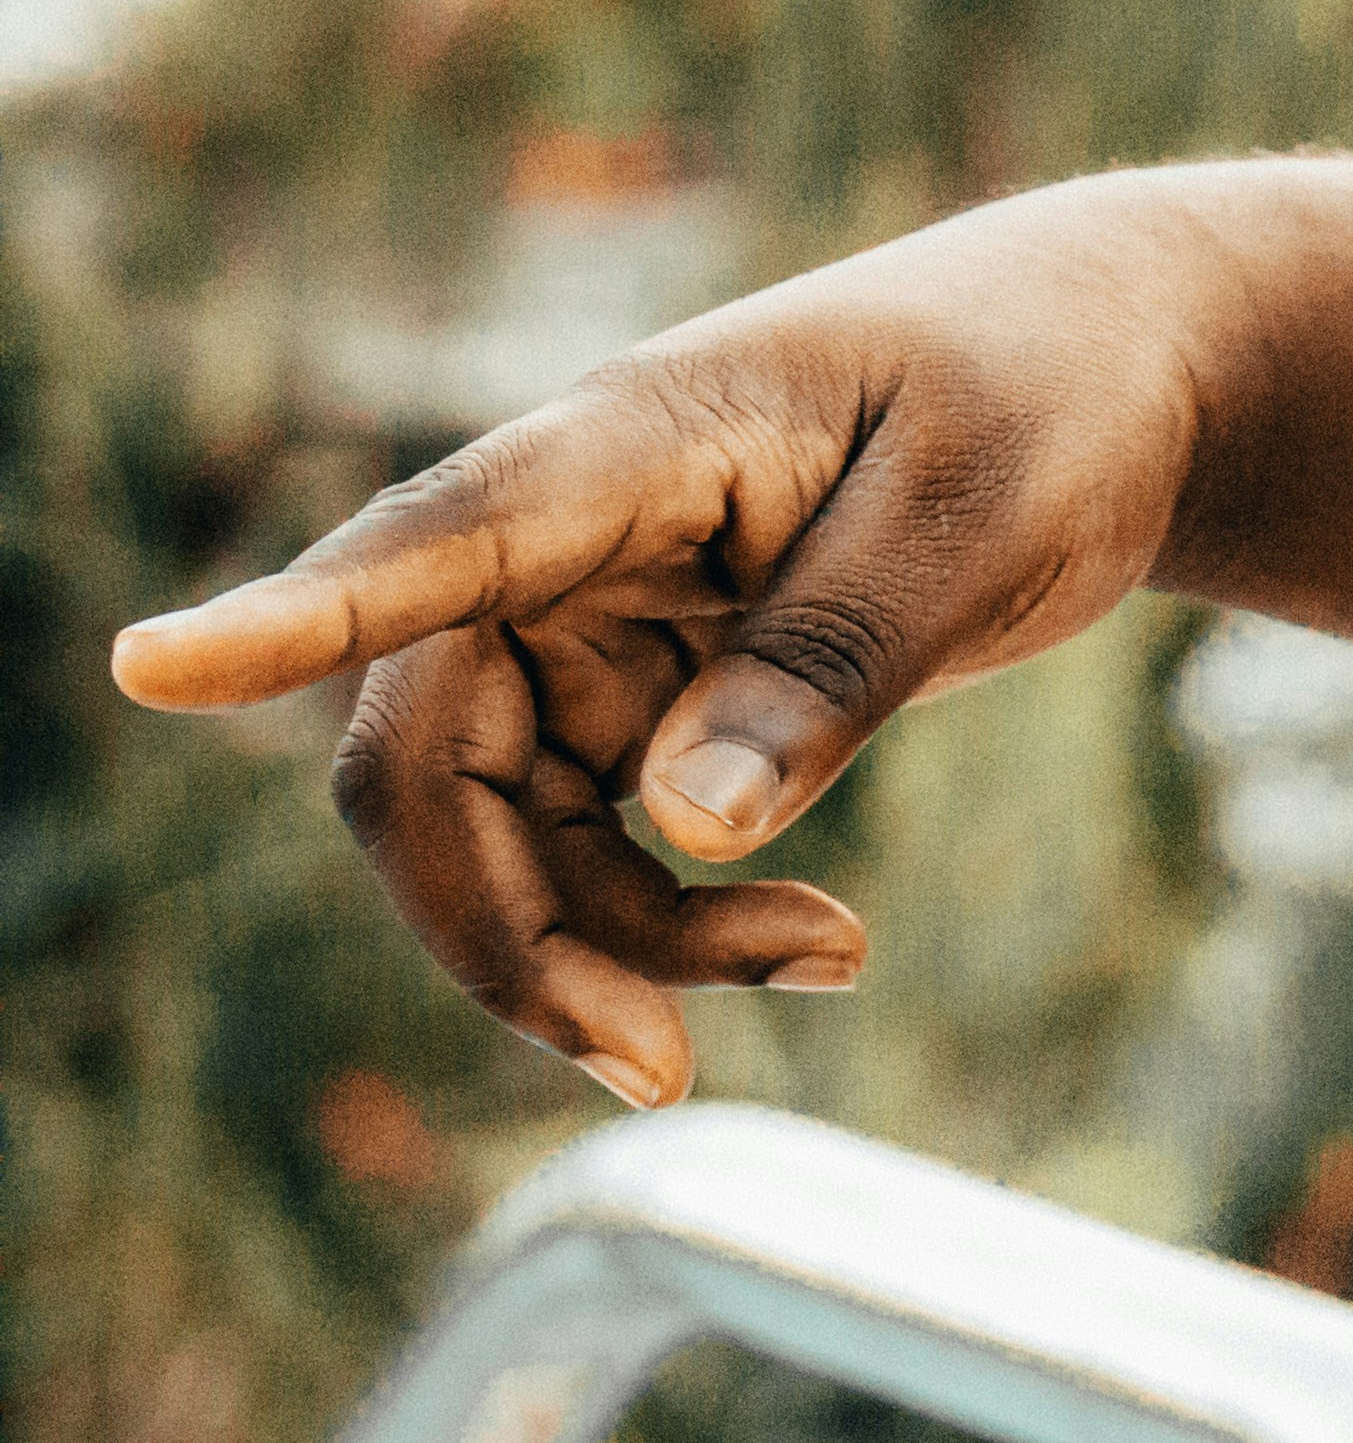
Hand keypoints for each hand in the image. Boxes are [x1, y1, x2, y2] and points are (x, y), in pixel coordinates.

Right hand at [104, 186, 1227, 1105]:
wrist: (1109, 369)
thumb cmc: (1042, 399)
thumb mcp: (975, 524)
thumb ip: (829, 665)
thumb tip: (683, 824)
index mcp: (626, 447)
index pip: (428, 545)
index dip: (287, 619)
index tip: (153, 668)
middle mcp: (565, 538)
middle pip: (426, 757)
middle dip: (504, 931)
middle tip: (654, 1072)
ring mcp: (591, 620)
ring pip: (502, 828)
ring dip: (614, 943)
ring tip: (827, 963)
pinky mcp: (645, 688)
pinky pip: (592, 839)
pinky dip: (676, 916)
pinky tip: (822, 947)